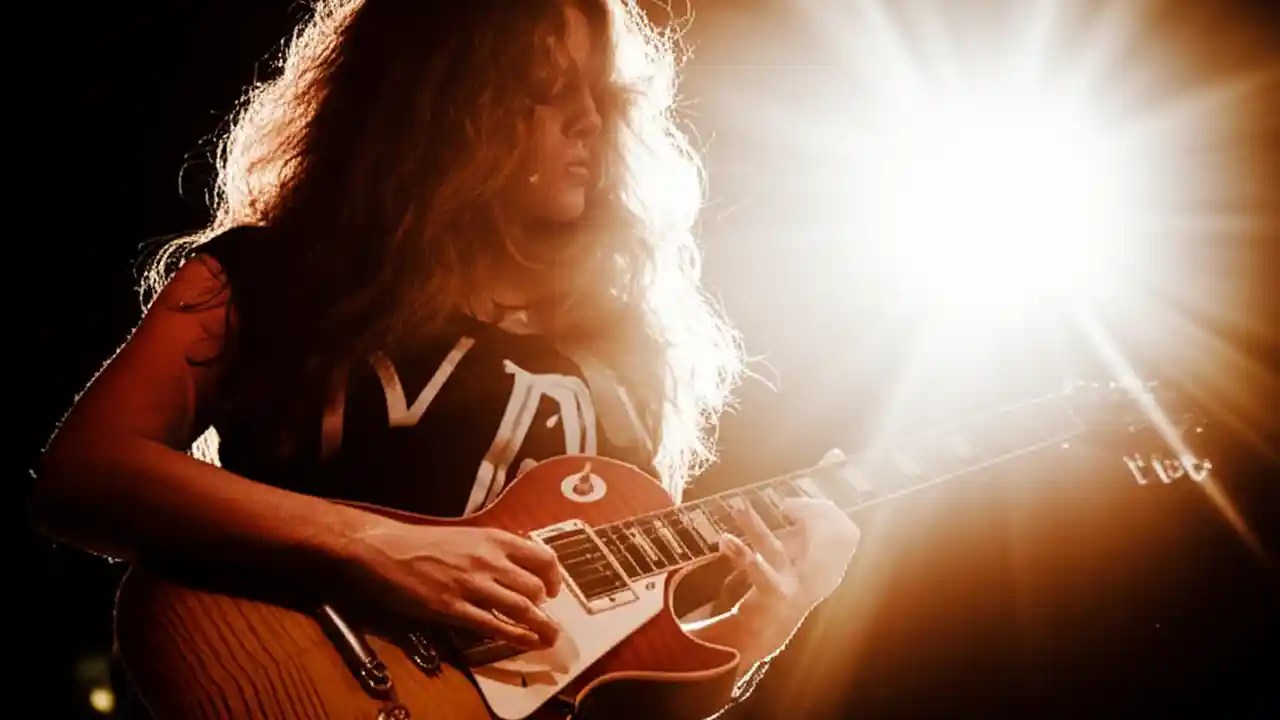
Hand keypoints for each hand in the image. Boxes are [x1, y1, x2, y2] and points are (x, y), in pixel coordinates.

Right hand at [343, 521, 562, 648]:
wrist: (388, 549)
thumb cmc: (427, 543)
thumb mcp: (470, 536)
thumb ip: (496, 550)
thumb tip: (521, 568)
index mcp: (495, 540)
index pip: (542, 557)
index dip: (555, 577)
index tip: (553, 590)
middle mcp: (489, 560)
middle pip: (536, 587)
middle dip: (546, 607)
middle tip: (545, 615)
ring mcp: (472, 585)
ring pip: (521, 608)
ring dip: (540, 626)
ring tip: (549, 636)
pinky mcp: (453, 608)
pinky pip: (493, 626)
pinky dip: (515, 637)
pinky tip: (525, 642)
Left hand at [719, 451, 860, 617]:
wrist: (764, 626)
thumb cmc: (786, 572)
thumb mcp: (803, 538)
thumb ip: (816, 501)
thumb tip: (836, 453)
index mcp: (833, 562)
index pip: (845, 532)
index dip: (827, 510)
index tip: (799, 502)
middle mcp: (820, 576)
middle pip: (822, 541)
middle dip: (807, 514)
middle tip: (785, 504)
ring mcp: (795, 587)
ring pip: (777, 550)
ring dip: (755, 527)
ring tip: (738, 506)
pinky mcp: (770, 596)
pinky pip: (755, 571)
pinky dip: (739, 553)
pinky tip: (724, 539)